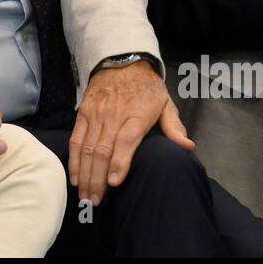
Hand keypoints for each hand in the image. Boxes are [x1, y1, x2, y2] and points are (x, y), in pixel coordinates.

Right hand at [70, 59, 190, 205]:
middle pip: (101, 150)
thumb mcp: (166, 103)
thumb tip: (188, 147)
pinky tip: (76, 177)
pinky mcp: (83, 114)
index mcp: (136, 115)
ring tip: (85, 197)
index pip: (125, 141)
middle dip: (97, 179)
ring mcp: (96, 115)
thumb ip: (174, 127)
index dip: (119, 163)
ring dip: (84, 175)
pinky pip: (76, 139)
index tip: (114, 184)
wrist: (122, 61)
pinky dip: (74, 160)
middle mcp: (113, 116)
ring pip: (86, 148)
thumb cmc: (147, 88)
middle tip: (96, 202)